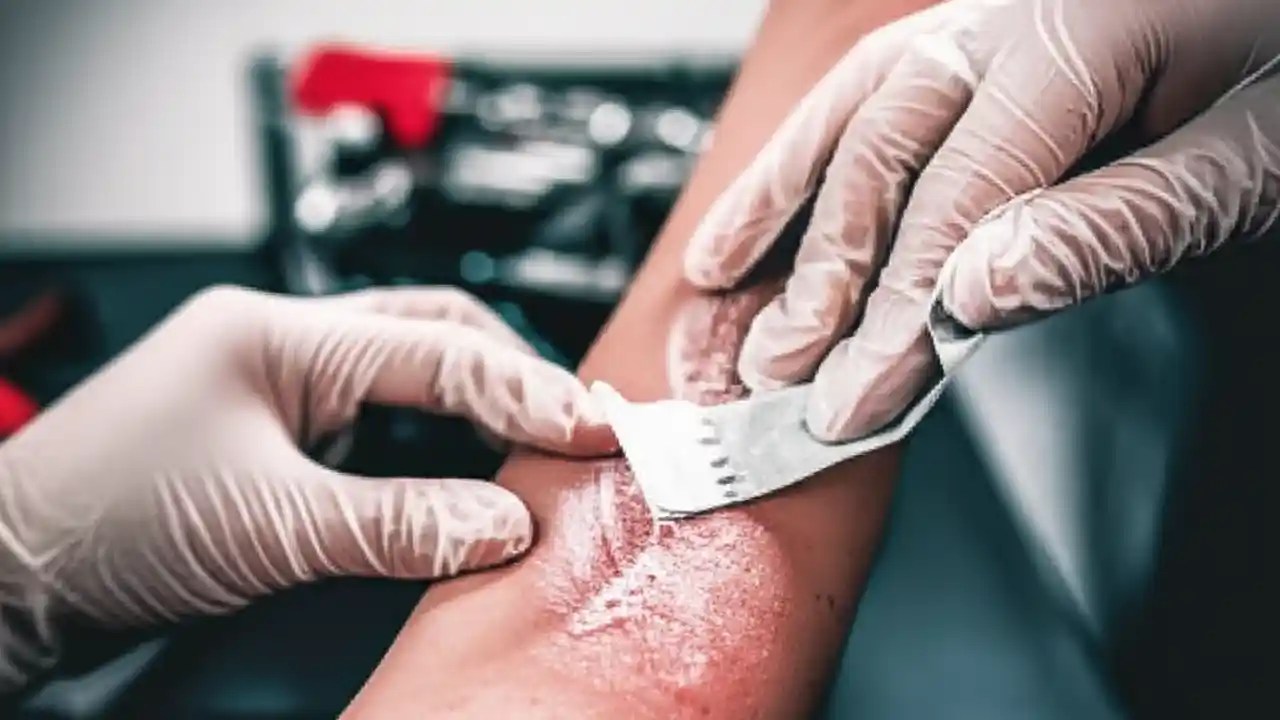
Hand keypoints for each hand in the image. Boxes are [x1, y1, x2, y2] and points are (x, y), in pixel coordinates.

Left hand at [0, 285, 613, 691]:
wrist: (11, 574)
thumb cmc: (100, 524)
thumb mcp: (269, 525)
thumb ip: (398, 523)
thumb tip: (502, 525)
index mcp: (280, 334)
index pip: (441, 350)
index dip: (531, 390)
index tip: (597, 426)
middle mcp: (285, 345)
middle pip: (435, 334)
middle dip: (514, 376)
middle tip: (580, 425)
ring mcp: (279, 387)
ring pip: (410, 374)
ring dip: (476, 408)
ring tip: (539, 447)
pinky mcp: (276, 437)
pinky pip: (378, 426)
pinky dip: (432, 447)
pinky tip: (464, 478)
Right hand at [683, 0, 1279, 440]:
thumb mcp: (1250, 160)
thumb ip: (1111, 226)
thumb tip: (974, 293)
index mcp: (1085, 31)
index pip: (959, 197)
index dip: (896, 312)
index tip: (851, 400)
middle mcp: (1017, 18)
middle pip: (884, 150)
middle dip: (826, 274)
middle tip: (780, 371)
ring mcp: (996, 26)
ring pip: (857, 109)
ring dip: (780, 201)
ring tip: (719, 277)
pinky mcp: (992, 50)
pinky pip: (878, 95)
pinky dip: (814, 154)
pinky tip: (776, 199)